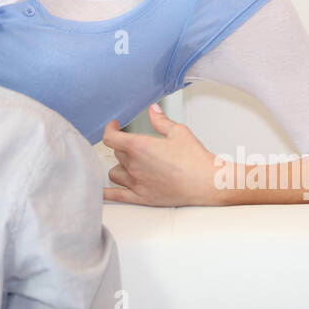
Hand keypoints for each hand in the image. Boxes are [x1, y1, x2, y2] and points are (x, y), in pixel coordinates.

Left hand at [102, 103, 225, 206]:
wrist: (207, 183)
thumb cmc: (195, 159)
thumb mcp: (178, 132)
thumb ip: (161, 120)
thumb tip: (153, 110)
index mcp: (139, 147)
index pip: (110, 138)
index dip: (109, 129)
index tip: (113, 126)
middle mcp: (134, 165)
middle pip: (117, 154)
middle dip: (123, 148)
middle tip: (136, 146)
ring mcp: (136, 183)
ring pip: (115, 173)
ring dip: (120, 167)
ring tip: (129, 165)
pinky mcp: (142, 198)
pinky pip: (116, 196)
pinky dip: (106, 193)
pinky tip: (101, 191)